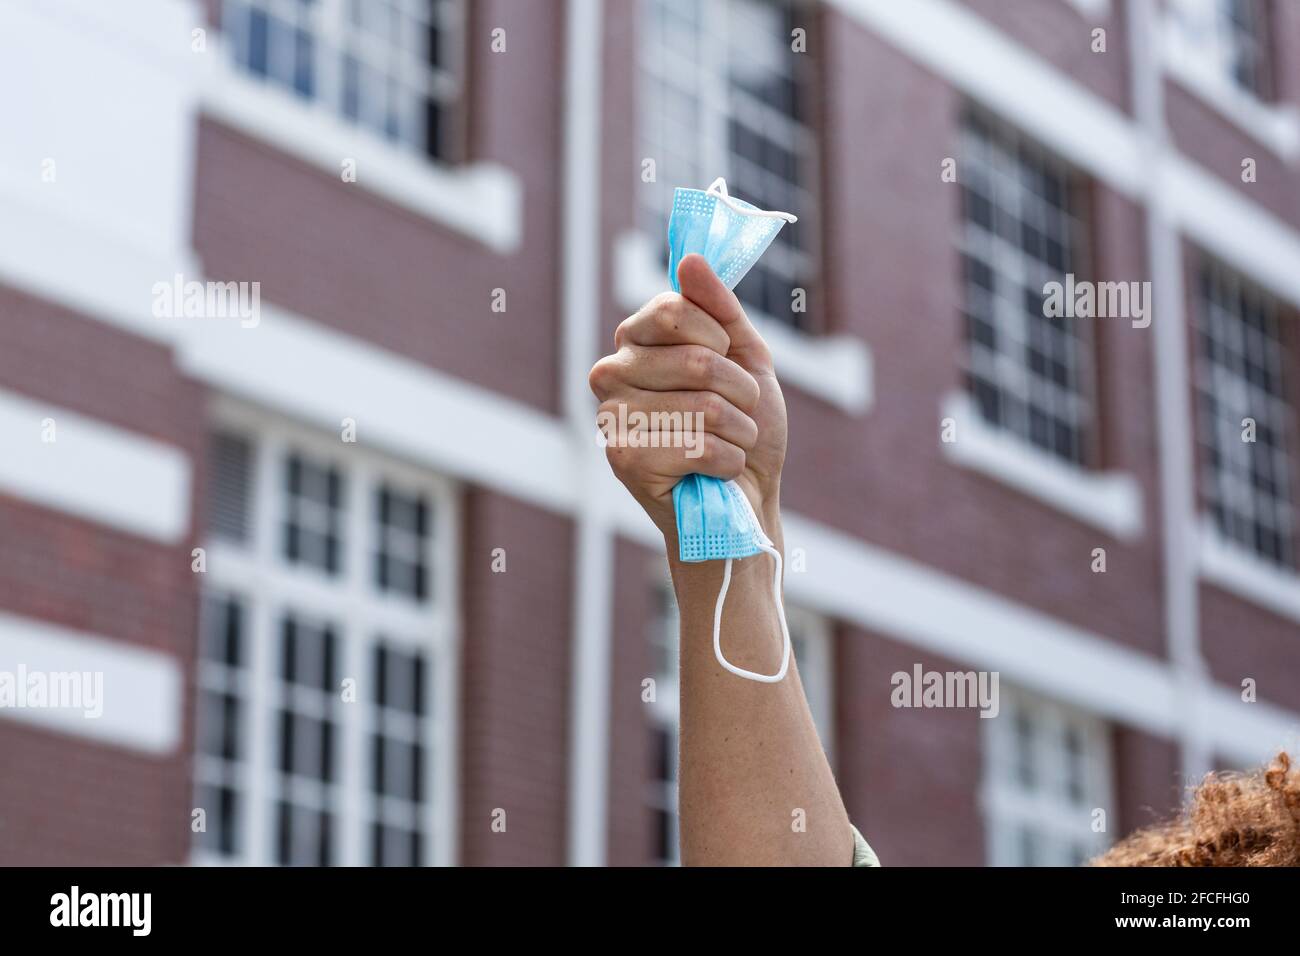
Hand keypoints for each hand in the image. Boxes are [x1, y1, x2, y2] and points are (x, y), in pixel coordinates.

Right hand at [588, 254, 787, 540]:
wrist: (745, 500)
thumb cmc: (743, 428)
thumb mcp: (745, 358)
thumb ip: (719, 309)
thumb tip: (690, 259)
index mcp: (634, 342)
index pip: (674, 310)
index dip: (720, 340)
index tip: (727, 362)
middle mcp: (611, 373)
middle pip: (696, 360)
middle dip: (740, 392)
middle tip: (740, 415)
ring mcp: (612, 417)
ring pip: (703, 406)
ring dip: (740, 430)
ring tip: (732, 444)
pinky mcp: (624, 460)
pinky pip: (699, 445)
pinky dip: (727, 461)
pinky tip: (716, 472)